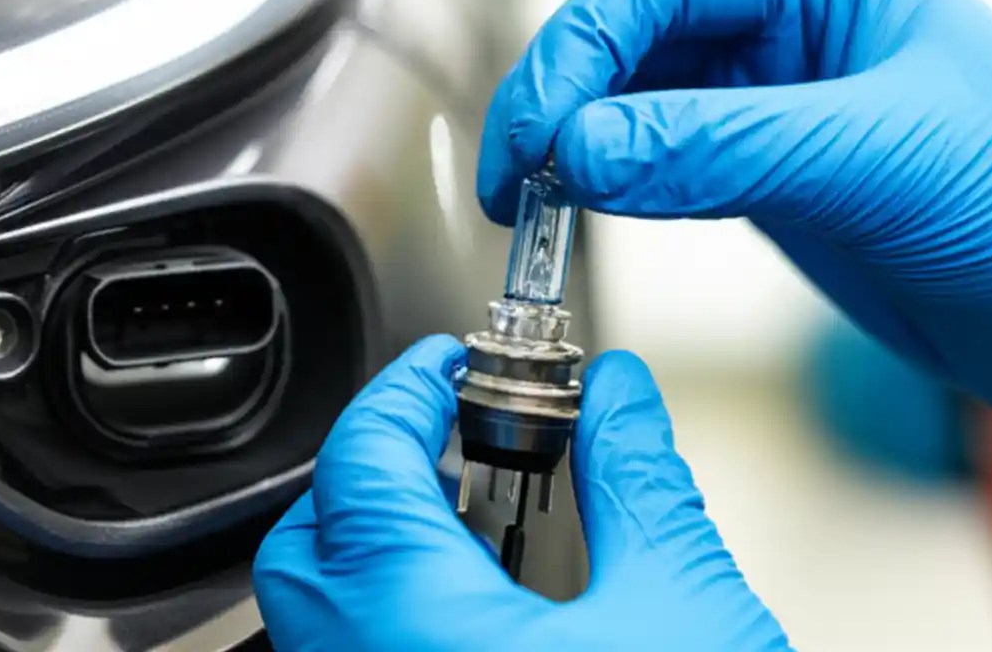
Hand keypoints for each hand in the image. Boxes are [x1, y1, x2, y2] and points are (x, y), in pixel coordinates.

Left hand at [253, 336, 788, 650]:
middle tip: (450, 438)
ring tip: (470, 521)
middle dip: (372, 469)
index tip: (451, 366)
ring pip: (318, 611)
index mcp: (411, 626)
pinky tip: (476, 613)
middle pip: (310, 538)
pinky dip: (389, 612)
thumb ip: (639, 485)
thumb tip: (621, 397)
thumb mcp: (682, 615)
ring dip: (376, 544)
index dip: (405, 391)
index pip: (362, 461)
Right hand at [478, 0, 991, 402]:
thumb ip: (719, 148)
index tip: (541, 135)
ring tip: (527, 203)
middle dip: (555, 104)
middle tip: (512, 177)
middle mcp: (778, 22)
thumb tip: (581, 152)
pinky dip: (602, 189)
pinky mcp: (745, 166)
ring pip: (622, 104)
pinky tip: (577, 211)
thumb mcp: (869, 157)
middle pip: (621, 41)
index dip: (578, 55)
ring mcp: (756, 97)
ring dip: (566, 150)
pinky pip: (648, 161)